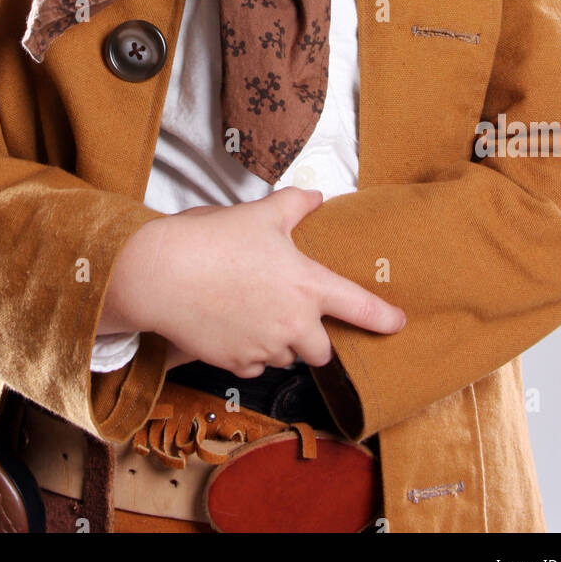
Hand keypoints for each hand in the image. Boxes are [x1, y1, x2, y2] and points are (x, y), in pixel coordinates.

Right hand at [107, 188, 405, 378]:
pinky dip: (249, 350)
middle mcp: (293, 323)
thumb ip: (295, 205)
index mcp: (307, 285)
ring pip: (284, 356)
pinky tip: (230, 325)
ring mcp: (265, 347)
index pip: (359, 305)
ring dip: (279, 342)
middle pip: (322, 350)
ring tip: (252, 311)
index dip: (384, 316)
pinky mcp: (236, 364)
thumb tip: (316, 196)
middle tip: (294, 316)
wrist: (162, 274)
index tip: (399, 323)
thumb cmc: (212, 239)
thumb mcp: (260, 213)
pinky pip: (253, 365)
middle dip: (313, 339)